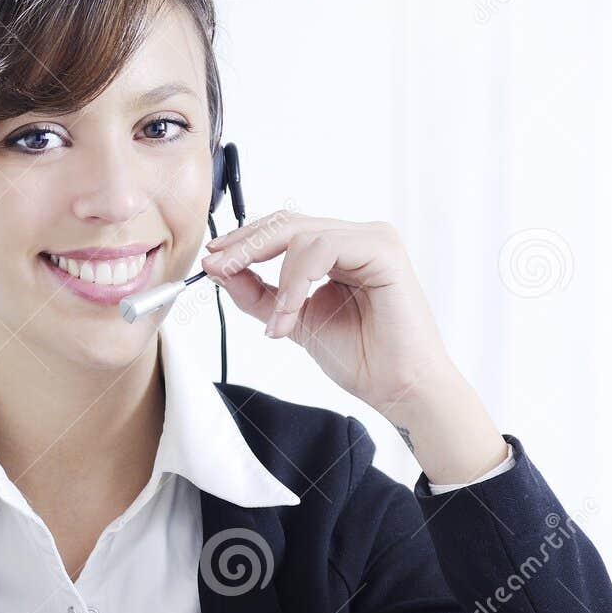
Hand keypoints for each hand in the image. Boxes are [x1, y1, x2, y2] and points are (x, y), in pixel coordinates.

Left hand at [200, 213, 509, 485]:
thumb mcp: (294, 321)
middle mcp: (358, 237)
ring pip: (303, 233)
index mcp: (341, 249)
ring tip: (276, 323)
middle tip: (218, 268)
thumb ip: (259, 295)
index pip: (283, 230)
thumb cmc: (362, 359)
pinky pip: (324, 248)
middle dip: (246, 246)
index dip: (245, 242)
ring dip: (278, 279)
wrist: (399, 389)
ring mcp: (374, 239)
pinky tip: (292, 312)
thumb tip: (218, 269)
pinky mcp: (384, 250)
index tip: (212, 261)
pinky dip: (298, 280)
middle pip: (288, 222)